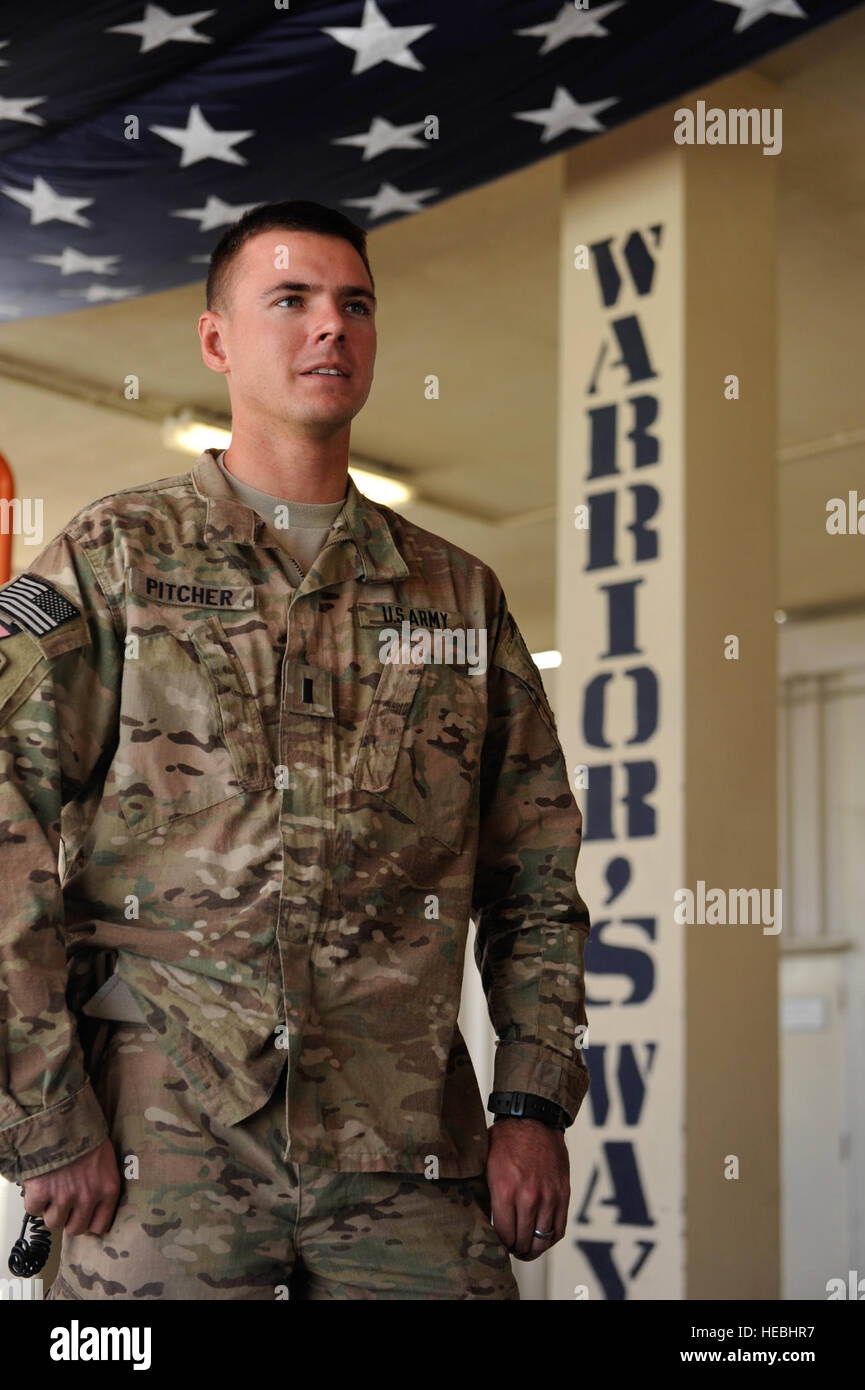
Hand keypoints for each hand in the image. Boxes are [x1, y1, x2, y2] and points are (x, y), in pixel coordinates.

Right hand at [21, 1138, 120, 1235]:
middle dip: (68, 1216)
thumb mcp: (106, 1159)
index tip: (82, 1215)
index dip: (88, 1221)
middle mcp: (88, 1195)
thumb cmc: (85, 1133)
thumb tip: (93, 1205)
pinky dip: (34, 1199)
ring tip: (53, 1189)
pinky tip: (40, 1184)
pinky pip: (34, 1210)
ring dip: (50, 1209)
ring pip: (54, 1222)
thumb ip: (102, 1184)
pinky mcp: (41, 1191)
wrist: (63, 1116)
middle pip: (75, 1228)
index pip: (100, 1226)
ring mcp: (64, 1195)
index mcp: (108, 1188)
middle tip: (65, 1201)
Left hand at [485, 1117, 569, 1260]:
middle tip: (510, 1248)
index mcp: (504, 1191)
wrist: (533, 1118)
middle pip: (523, 1242)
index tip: (497, 1244)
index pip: (503, 1235)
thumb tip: (479, 1219)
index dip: (499, 1244)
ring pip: (542, 1240)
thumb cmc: (506, 1140)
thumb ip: (486, 1194)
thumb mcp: (485, 1165)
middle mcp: (528, 1197)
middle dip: (515, 1249)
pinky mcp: (563, 1193)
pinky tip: (541, 1238)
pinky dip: (550, 1239)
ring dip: (532, 1249)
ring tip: (525, 1248)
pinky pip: (559, 1229)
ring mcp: (548, 1196)